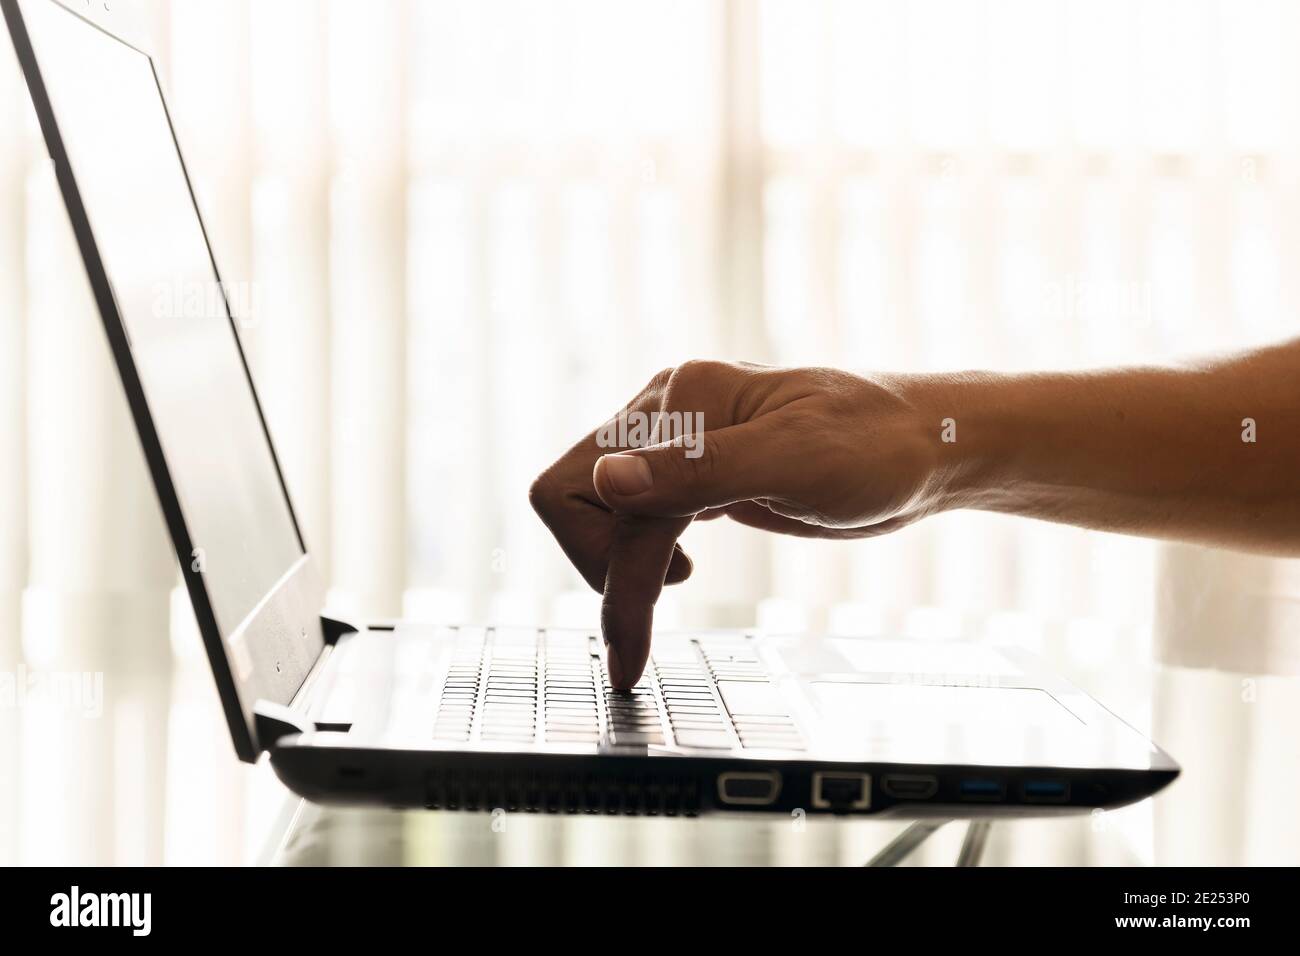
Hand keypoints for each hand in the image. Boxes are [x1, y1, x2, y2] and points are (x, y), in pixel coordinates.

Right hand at [528, 360, 946, 687]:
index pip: (602, 494)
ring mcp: (682, 444)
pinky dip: (638, 556)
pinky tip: (678, 573)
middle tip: (642, 622)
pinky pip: (637, 514)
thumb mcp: (796, 460)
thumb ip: (699, 469)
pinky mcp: (700, 474)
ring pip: (601, 507)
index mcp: (683, 401)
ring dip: (616, 564)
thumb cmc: (880, 446)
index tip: (629, 645)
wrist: (930, 448)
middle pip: (575, 493)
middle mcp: (669, 415)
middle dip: (602, 565)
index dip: (614, 575)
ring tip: (661, 602)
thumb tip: (609, 481)